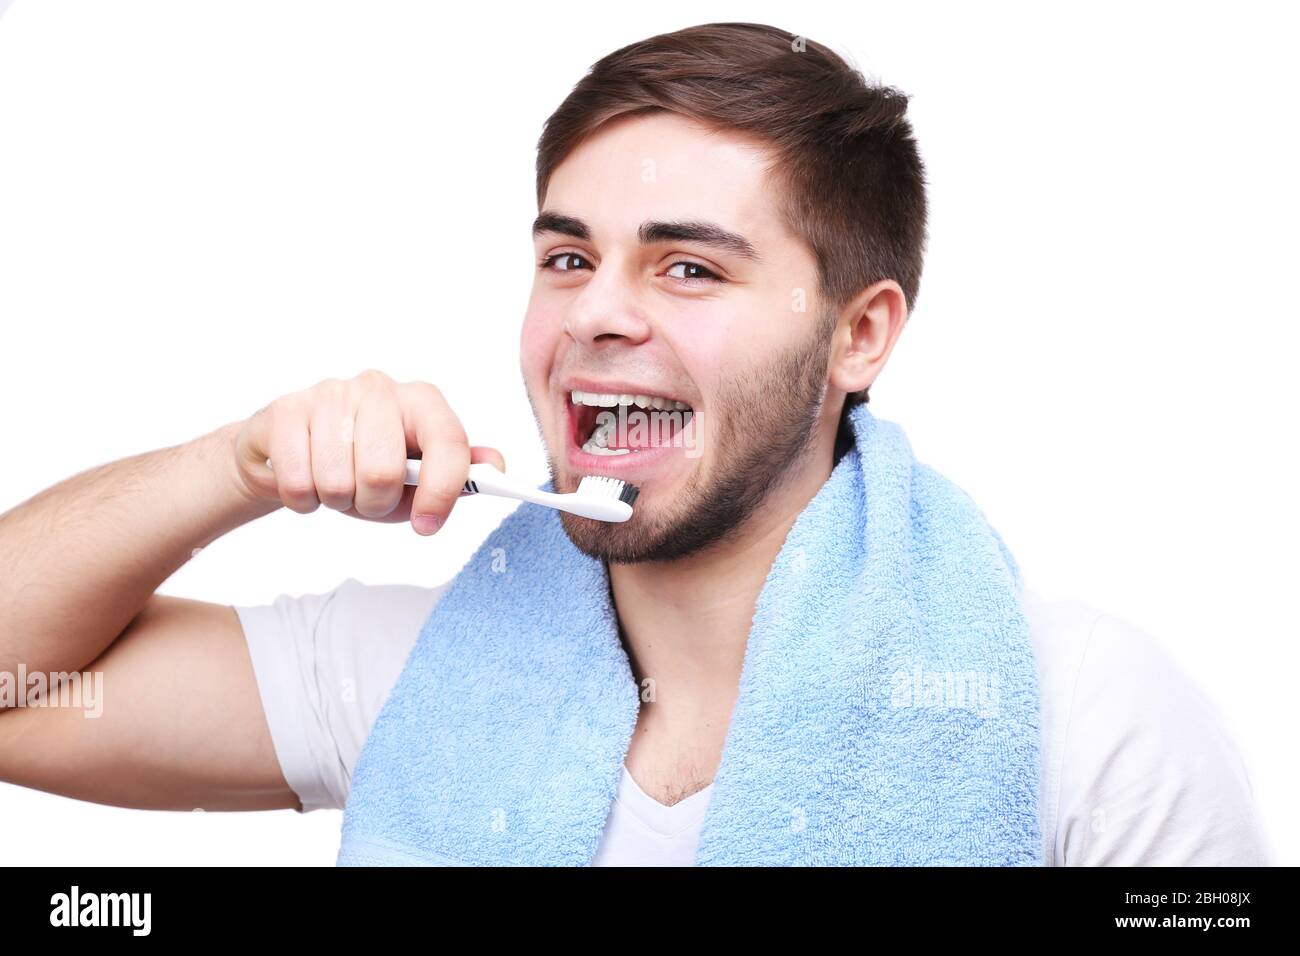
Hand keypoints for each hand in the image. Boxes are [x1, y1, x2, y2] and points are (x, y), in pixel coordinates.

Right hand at [231, 369, 503, 534]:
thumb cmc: (362, 464)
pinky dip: (302, 500)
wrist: (291, 450)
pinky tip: (306, 480)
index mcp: (421, 401)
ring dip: (337, 502)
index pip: (448, 441)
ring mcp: (330, 394)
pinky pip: (298, 483)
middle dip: (375, 504)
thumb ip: (457, 475)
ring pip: (337, 482)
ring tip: (336, 485)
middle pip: (383, 472)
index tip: (428, 526)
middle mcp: (378, 388)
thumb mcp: (415, 476)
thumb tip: (497, 469)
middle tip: (367, 498)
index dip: (442, 491)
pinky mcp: (286, 411)